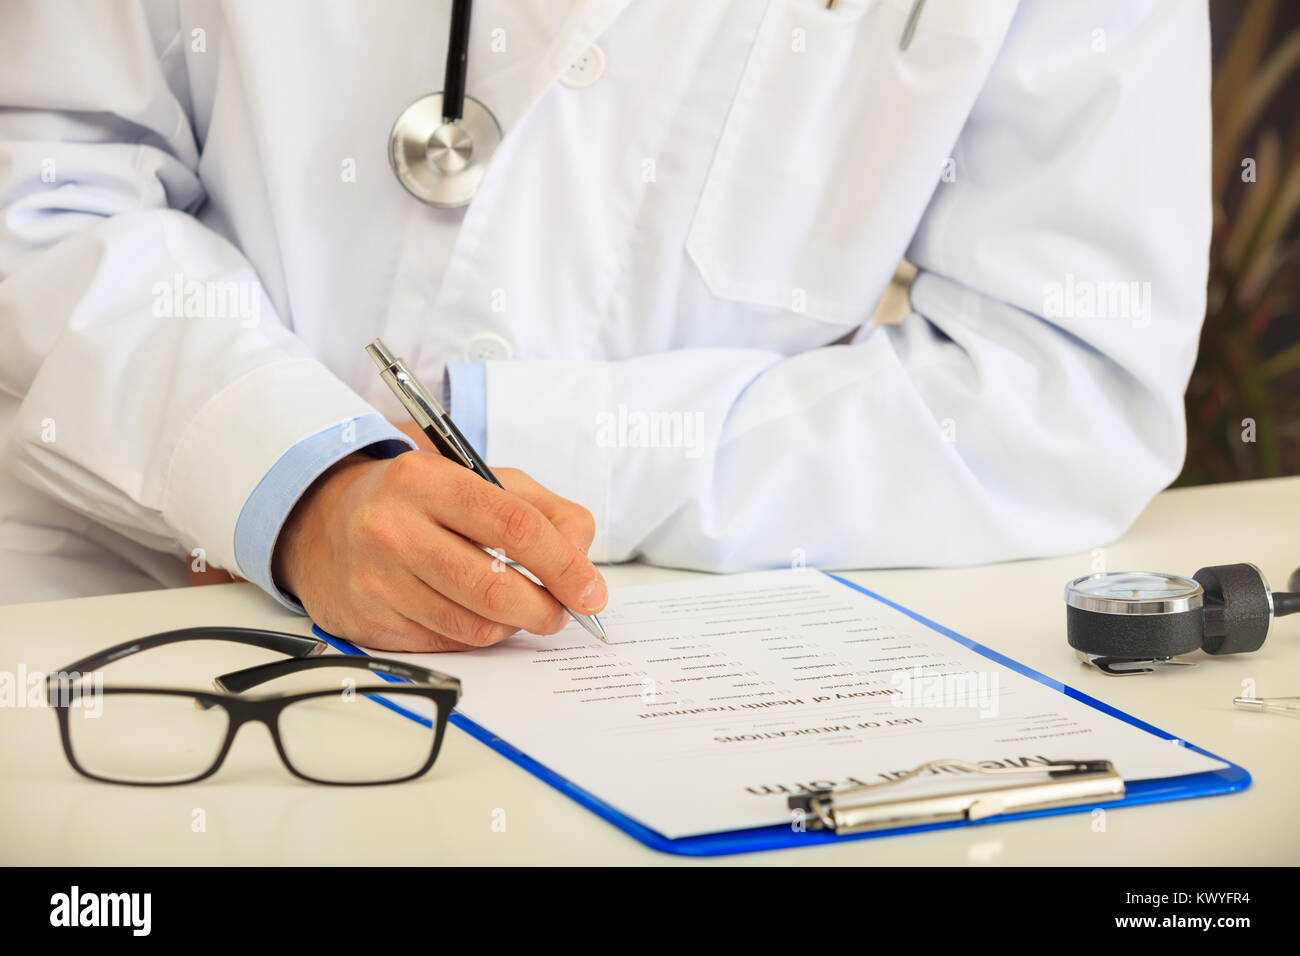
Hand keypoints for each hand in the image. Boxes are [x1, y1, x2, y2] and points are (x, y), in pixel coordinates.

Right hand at [272, 451, 605, 651]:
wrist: (322, 520)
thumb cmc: (416, 500)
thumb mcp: (479, 479)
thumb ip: (543, 510)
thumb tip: (581, 557)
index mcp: (427, 481)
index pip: (513, 526)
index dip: (563, 564)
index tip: (590, 590)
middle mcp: (393, 530)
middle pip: (495, 587)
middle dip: (546, 608)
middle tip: (563, 610)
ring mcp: (376, 581)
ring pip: (475, 625)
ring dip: (513, 623)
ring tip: (519, 607)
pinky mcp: (369, 623)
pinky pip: (448, 644)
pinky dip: (477, 634)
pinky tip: (473, 611)